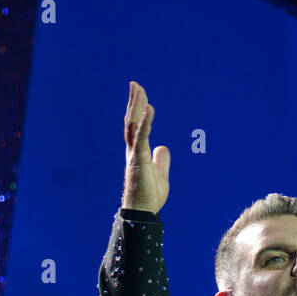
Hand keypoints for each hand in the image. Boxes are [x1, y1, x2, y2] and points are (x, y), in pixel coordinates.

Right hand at [122, 80, 169, 213]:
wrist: (143, 211)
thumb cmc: (149, 195)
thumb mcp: (160, 173)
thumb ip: (162, 159)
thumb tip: (163, 147)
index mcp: (138, 152)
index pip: (137, 126)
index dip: (138, 110)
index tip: (139, 94)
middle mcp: (133, 150)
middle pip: (132, 120)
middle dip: (135, 102)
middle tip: (135, 84)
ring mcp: (135, 154)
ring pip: (133, 124)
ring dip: (137, 106)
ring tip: (139, 89)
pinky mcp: (138, 159)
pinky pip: (142, 137)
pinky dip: (145, 122)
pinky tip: (149, 109)